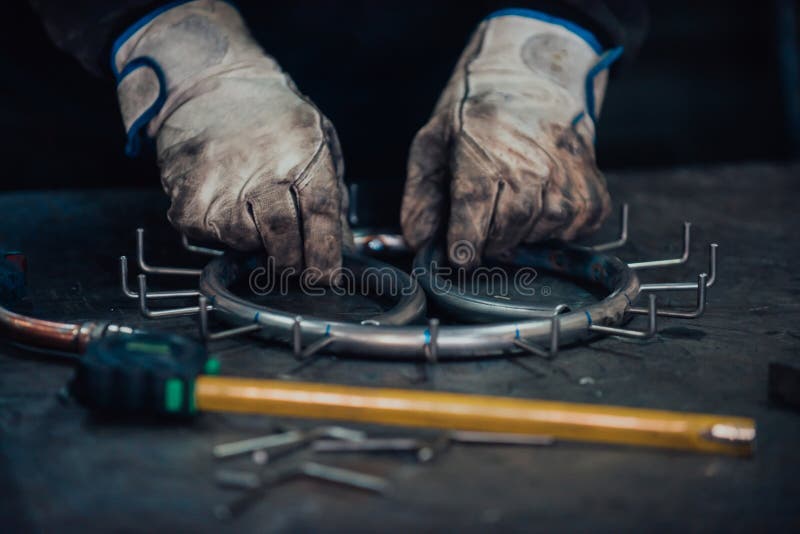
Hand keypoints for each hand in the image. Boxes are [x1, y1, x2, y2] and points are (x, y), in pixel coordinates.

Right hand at [112, 0, 349, 283]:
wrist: (207, 86)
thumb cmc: (272, 118)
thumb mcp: (318, 141)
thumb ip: (332, 194)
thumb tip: (342, 248)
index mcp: (301, 153)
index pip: (320, 213)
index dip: (325, 253)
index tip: (327, 277)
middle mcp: (261, 169)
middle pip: (282, 236)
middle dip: (292, 263)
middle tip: (296, 269)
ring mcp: (220, 184)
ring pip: (245, 241)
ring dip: (256, 244)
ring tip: (257, 219)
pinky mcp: (187, 198)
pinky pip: (210, 237)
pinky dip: (222, 235)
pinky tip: (228, 210)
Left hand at [401, 10, 616, 269]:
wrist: (536, 76)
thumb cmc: (478, 114)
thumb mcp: (434, 142)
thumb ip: (422, 196)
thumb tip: (417, 242)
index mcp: (484, 151)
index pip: (474, 206)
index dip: (466, 242)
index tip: (460, 261)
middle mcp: (531, 164)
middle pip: (509, 229)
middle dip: (490, 242)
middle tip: (481, 231)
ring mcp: (567, 175)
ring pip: (543, 231)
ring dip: (523, 233)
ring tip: (512, 207)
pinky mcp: (593, 185)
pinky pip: (578, 228)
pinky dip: (558, 228)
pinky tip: (541, 206)